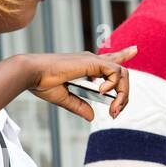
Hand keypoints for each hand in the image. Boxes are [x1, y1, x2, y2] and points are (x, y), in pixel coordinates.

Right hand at [20, 46, 136, 121]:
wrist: (31, 74)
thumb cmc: (42, 83)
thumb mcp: (64, 98)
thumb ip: (79, 106)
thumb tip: (92, 116)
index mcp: (85, 66)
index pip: (109, 60)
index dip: (123, 54)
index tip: (134, 50)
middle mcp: (91, 60)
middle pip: (120, 71)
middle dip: (124, 93)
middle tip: (116, 112)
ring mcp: (92, 60)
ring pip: (121, 72)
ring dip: (122, 93)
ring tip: (113, 109)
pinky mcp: (92, 61)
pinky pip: (114, 71)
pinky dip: (113, 85)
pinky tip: (102, 92)